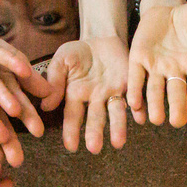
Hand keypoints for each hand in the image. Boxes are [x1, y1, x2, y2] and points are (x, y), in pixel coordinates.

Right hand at [47, 37, 129, 152]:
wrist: (101, 37)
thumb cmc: (78, 52)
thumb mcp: (62, 60)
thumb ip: (55, 79)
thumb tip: (46, 106)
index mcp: (76, 95)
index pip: (73, 116)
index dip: (71, 131)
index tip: (71, 147)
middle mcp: (96, 99)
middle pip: (96, 119)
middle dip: (95, 133)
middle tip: (94, 148)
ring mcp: (113, 93)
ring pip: (116, 112)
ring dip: (118, 127)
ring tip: (118, 143)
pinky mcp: (130, 85)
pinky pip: (135, 99)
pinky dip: (138, 109)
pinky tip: (140, 118)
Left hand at [127, 1, 186, 128]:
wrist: (165, 13)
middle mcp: (176, 72)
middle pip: (177, 93)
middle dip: (178, 108)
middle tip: (178, 123)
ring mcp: (156, 69)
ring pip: (155, 91)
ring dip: (155, 106)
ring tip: (156, 120)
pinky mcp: (138, 61)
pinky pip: (135, 78)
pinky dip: (134, 92)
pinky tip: (134, 104)